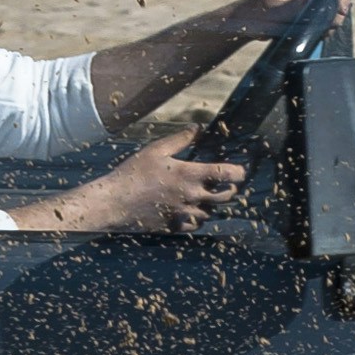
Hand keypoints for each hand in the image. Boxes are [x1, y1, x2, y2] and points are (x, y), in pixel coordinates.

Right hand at [22, 133, 244, 237]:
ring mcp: (184, 214)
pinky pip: (196, 225)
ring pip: (211, 213)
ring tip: (206, 197)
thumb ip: (180, 139)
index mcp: (190, 175)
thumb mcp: (156, 150)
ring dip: (212, 205)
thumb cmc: (133, 173)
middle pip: (225, 197)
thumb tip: (197, 127)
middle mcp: (192, 197)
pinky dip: (198, 218)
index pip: (226, 175)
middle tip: (227, 185)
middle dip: (230, 190)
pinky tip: (191, 211)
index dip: (238, 173)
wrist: (114, 202)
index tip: (239, 171)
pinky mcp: (174, 227)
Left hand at [207, 0, 346, 41]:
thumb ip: (293, 7)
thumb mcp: (275, 14)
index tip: (343, 11)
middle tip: (335, 24)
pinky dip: (326, 19)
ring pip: (330, 1)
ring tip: (327, 30)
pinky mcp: (306, 4)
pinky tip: (322, 31)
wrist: (245, 22)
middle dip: (338, 7)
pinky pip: (323, 9)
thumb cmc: (257, 16)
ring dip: (333, 15)